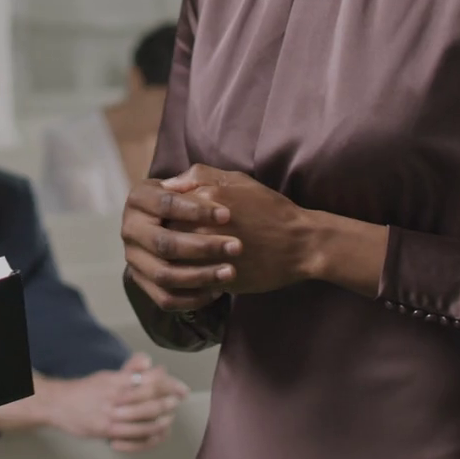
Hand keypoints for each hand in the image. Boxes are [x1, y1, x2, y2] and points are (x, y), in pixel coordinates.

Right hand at [53, 354, 189, 452]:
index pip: (148, 378)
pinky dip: (148, 432)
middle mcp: (114, 396)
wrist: (58, 404)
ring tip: (171, 414)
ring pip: (144, 417)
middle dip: (168, 398)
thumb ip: (129, 369)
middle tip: (179, 398)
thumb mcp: (107, 375)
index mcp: (115, 380)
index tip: (180, 386)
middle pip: (149, 396)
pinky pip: (133, 434)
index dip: (168, 382)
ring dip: (162, 416)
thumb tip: (148, 361)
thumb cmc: (85, 390)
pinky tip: (157, 431)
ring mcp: (110, 415)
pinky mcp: (106, 430)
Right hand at [121, 177, 241, 312]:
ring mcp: (134, 258)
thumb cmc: (201, 198)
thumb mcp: (202, 181)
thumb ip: (197, 178)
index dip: (196, 210)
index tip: (228, 215)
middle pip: (164, 243)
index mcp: (139, 198)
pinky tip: (218, 290)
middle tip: (237, 247)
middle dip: (203, 247)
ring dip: (200, 275)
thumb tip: (188, 185)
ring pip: (164, 274)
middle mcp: (131, 229)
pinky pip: (165, 299)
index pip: (165, 203)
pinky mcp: (143, 282)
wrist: (192, 223)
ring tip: (231, 272)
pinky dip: (192, 298)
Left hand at [162, 165, 311, 295]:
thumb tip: (166, 184)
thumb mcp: (236, 180)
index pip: (162, 206)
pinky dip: (184, 278)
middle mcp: (203, 227)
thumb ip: (198, 176)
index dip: (160, 212)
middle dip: (162, 236)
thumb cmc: (269, 208)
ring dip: (171, 259)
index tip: (165, 215)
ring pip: (171, 260)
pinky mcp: (217, 279)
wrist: (299, 243)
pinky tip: (192, 272)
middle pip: (163, 234)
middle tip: (168, 237)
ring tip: (178, 256)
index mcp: (205, 200)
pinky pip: (187, 281)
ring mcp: (209, 256)